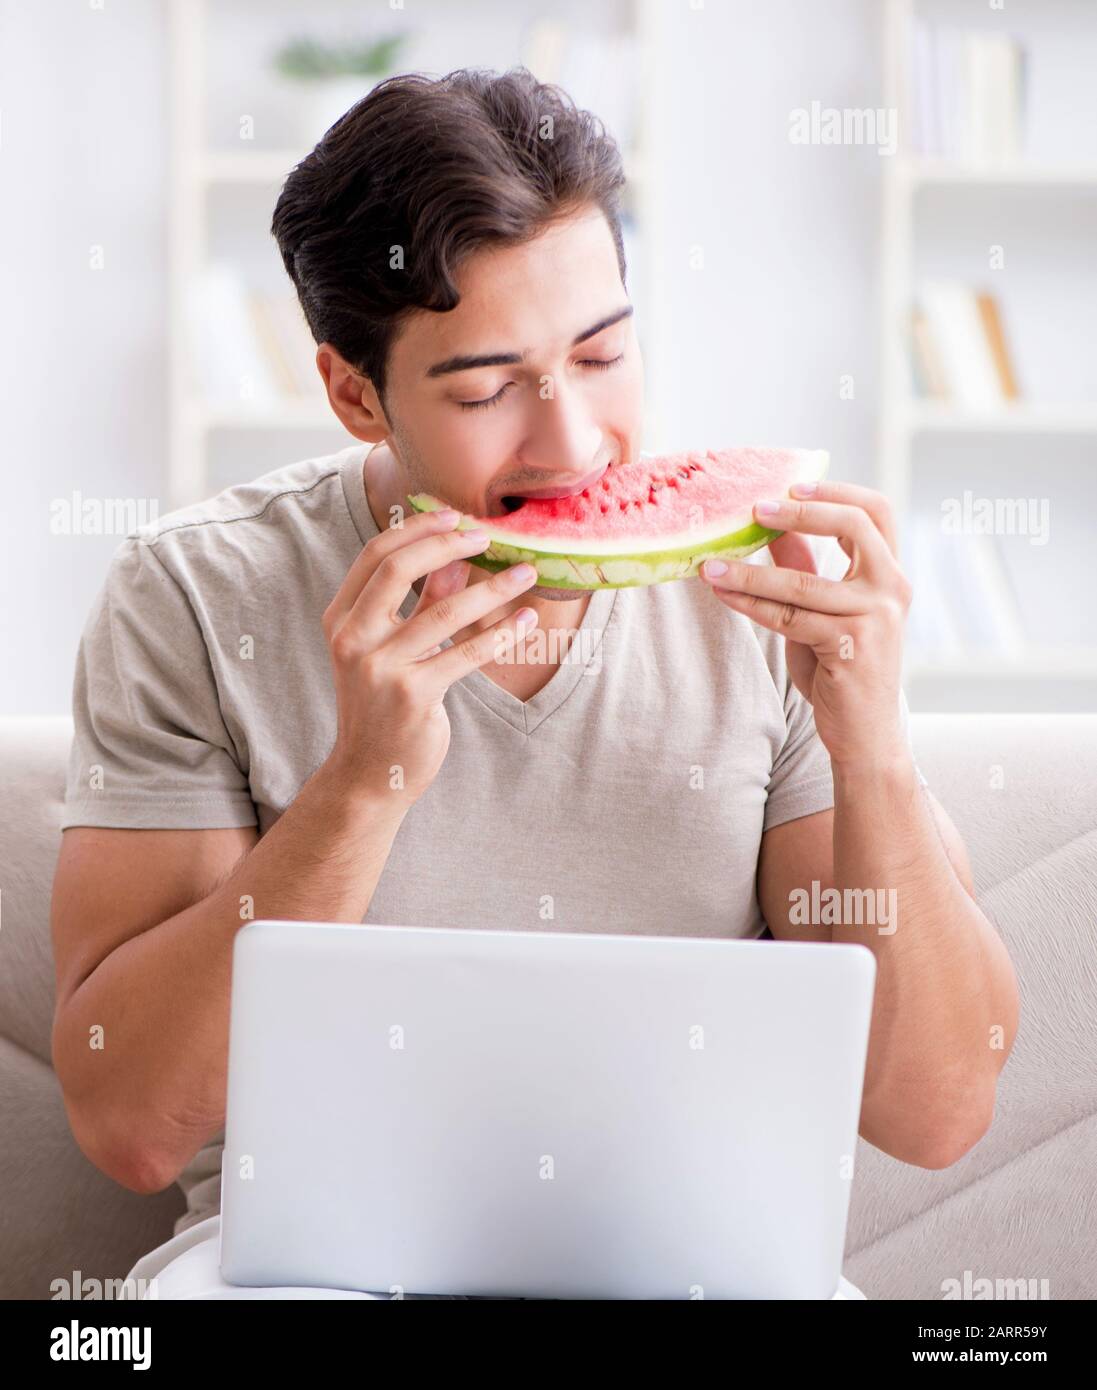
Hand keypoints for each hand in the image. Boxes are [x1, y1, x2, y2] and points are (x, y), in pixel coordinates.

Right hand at [321, 509, 538, 807]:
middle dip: (448, 544)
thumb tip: (455, 557)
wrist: (371, 773)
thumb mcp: (394, 647)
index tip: (455, 516)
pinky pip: (466, 653)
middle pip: (398, 569)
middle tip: (488, 536)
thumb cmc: (384, 705)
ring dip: (491, 588)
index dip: (418, 530)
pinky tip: (526, 620)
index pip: (376, 555)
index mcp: (342, 619)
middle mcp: (353, 639)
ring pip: (444, 611)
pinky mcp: (413, 696)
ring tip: (526, 574)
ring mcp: (380, 668)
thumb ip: (422, 603)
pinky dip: (502, 633)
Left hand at [699, 479, 912, 769]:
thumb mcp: (822, 611)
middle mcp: (892, 588)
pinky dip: (750, 602)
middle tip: (754, 508)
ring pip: (804, 580)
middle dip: (801, 510)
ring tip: (711, 562)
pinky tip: (723, 592)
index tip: (792, 485)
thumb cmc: (842, 670)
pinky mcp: (851, 645)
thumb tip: (773, 529)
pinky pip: (789, 616)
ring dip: (750, 569)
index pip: (875, 511)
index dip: (835, 491)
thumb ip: (807, 569)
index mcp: (889, 574)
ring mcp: (875, 617)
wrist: (865, 734)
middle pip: (854, 524)